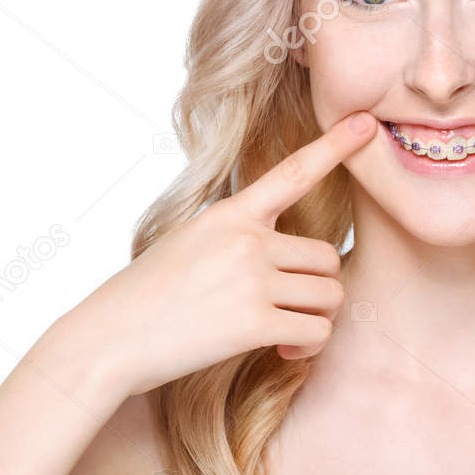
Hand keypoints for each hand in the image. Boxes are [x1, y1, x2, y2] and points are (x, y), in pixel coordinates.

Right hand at [68, 110, 377, 398]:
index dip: (334, 146)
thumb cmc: (146, 295)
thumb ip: (237, 237)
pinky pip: (316, 332)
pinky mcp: (254, 323)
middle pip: (329, 256)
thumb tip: (284, 255)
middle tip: (293, 307)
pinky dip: (307, 347)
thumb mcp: (188, 242)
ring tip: (287, 331)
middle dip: (319, 286)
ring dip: (317, 318)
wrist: (108, 337)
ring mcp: (251, 279)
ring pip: (330, 295)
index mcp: (229, 214)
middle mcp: (246, 240)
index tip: (366, 122)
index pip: (292, 172)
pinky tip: (281, 351)